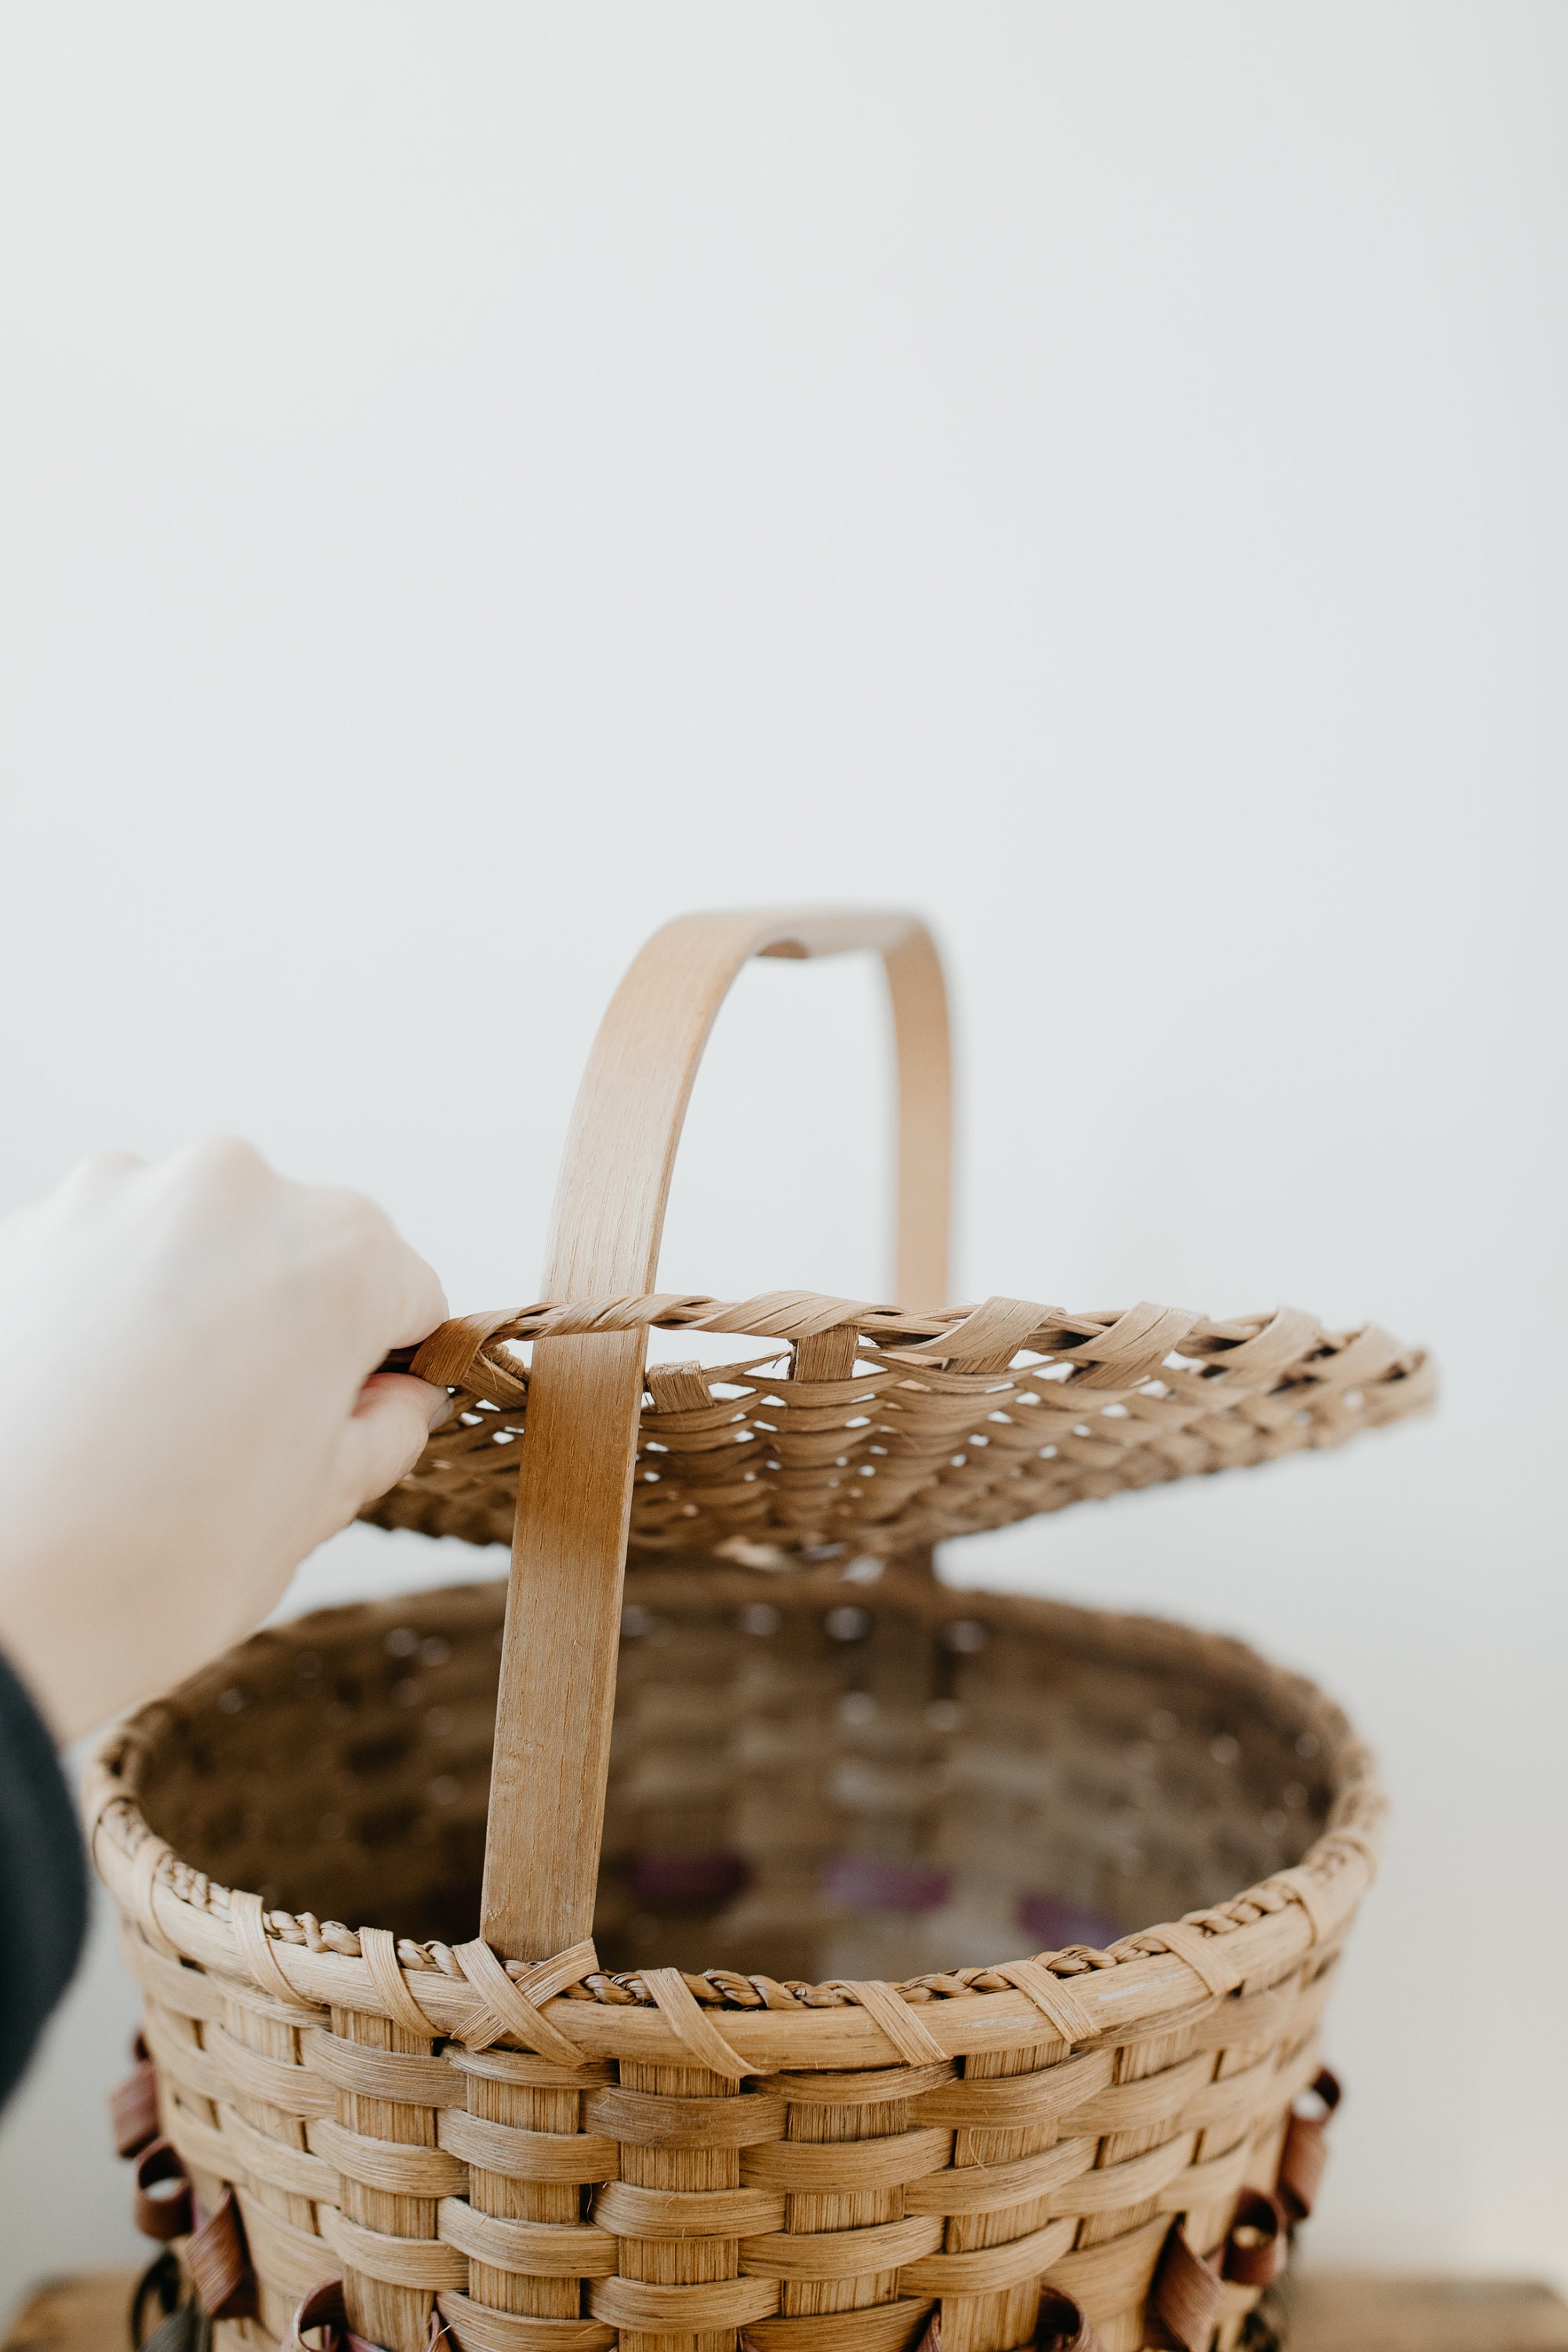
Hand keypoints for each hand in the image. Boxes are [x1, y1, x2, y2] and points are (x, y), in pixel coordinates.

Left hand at [0, 1139, 447, 1739]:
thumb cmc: (153, 1562)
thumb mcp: (321, 1506)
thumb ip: (384, 1427)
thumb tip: (393, 1397)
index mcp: (339, 1252)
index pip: (407, 1294)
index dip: (386, 1365)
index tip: (351, 1414)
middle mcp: (232, 1190)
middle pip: (297, 1252)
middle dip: (284, 1325)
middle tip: (241, 1433)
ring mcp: (117, 1197)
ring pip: (191, 1246)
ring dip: (188, 1309)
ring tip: (147, 1422)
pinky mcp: (25, 1225)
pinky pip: (101, 1257)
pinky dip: (103, 1312)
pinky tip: (83, 1401)